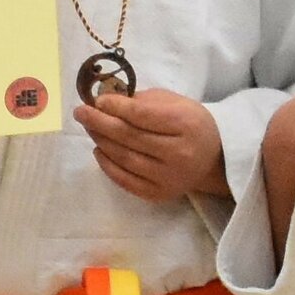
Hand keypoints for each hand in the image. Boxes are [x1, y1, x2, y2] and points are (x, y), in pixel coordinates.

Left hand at [74, 87, 227, 201]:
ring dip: (100, 141)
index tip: (97, 100)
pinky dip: (106, 164)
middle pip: (129, 137)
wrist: (214, 158)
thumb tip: (104, 100)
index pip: (142, 116)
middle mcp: (179, 154)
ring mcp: (169, 177)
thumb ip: (141, 100)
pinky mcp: (159, 193)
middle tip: (80, 112)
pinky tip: (99, 149)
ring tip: (89, 128)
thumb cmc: (188, 123)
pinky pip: (124, 179)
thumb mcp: (173, 103)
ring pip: (123, 158)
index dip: (115, 107)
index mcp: (186, 125)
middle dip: (99, 122)